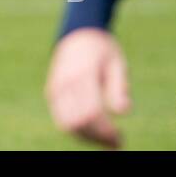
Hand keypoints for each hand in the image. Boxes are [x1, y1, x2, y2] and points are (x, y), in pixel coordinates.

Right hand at [45, 27, 130, 147]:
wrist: (77, 34)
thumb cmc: (102, 50)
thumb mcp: (117, 64)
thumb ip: (118, 87)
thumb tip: (123, 111)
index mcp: (83, 73)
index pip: (92, 112)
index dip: (106, 130)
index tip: (120, 138)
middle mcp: (65, 82)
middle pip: (79, 122)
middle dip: (97, 138)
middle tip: (116, 142)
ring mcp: (55, 89)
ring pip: (68, 125)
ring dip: (87, 138)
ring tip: (106, 141)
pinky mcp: (52, 93)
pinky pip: (62, 120)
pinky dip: (78, 131)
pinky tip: (95, 133)